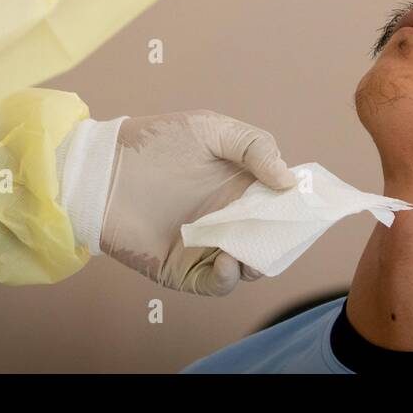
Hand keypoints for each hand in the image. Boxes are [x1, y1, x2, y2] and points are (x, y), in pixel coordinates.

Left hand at [99, 110, 296, 295]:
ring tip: (250, 250)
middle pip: (270, 240)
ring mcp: (207, 245)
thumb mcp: (212, 129)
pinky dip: (228, 279)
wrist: (102, 168)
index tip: (310, 209)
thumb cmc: (156, 142)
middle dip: (282, 241)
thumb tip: (289, 181)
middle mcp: (228, 219)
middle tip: (283, 234)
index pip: (280, 204)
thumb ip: (255, 147)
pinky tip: (229, 262)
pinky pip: (214, 283)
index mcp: (241, 186)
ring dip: (257, 263)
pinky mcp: (182, 268)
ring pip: (248, 265)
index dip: (297, 209)